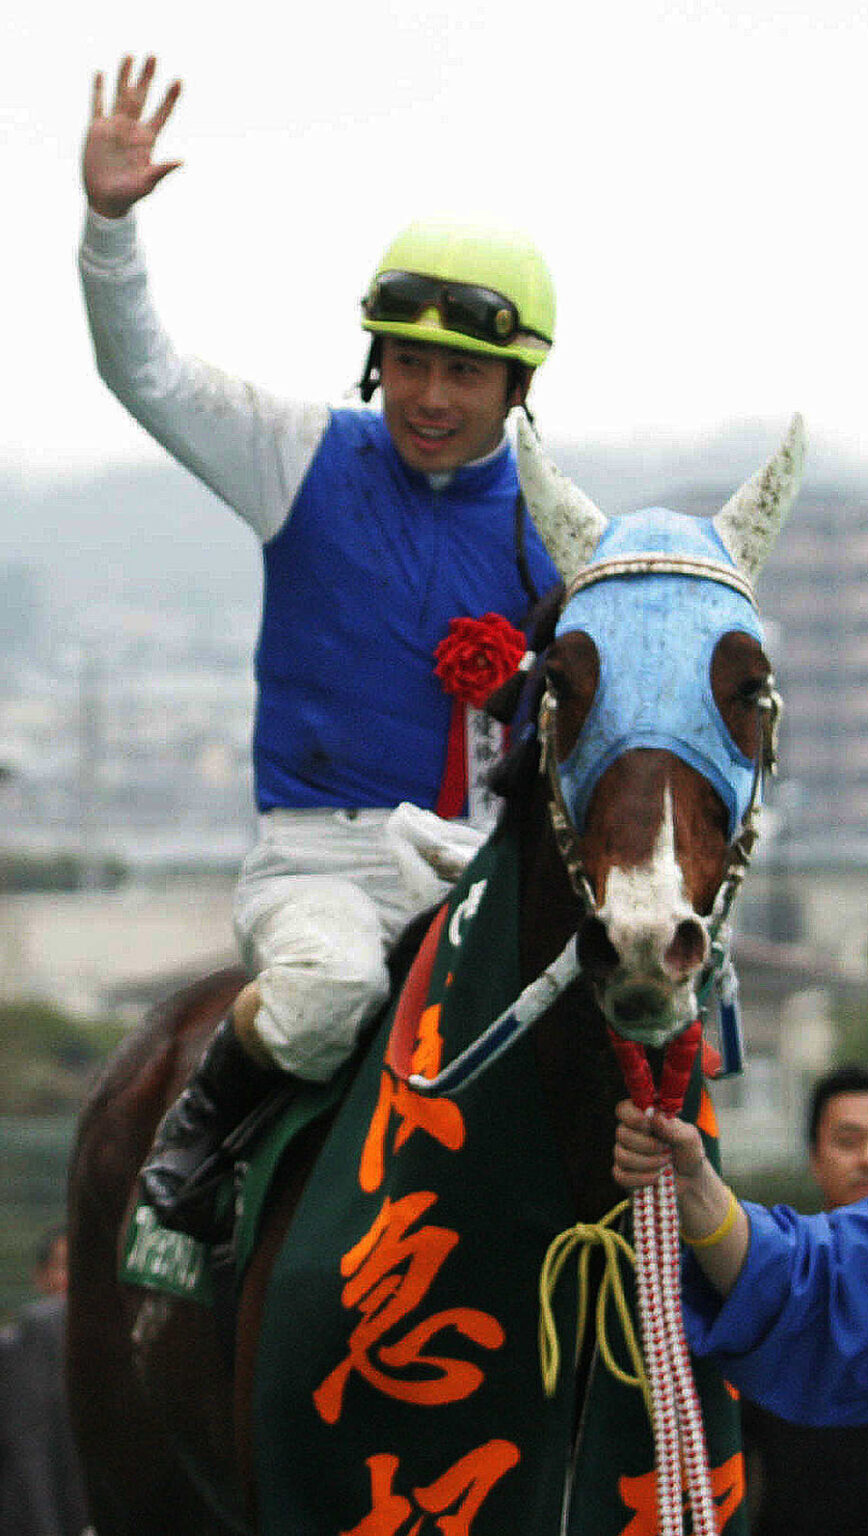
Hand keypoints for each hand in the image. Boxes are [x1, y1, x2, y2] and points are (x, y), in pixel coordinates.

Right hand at [83, 56, 182, 217]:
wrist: (104, 200)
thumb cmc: (128, 196)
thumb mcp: (146, 184)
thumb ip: (161, 171)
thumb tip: (181, 161)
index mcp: (146, 140)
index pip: (161, 114)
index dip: (170, 98)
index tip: (179, 81)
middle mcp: (131, 129)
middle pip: (141, 97)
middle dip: (147, 77)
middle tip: (153, 56)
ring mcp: (114, 127)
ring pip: (120, 95)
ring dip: (125, 76)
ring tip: (129, 55)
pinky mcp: (96, 130)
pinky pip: (98, 105)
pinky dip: (99, 90)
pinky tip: (101, 74)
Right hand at [612, 1099, 706, 1189]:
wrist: (690, 1181)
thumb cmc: (688, 1153)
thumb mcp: (689, 1138)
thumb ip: (673, 1128)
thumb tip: (655, 1117)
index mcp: (644, 1118)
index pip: (624, 1109)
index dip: (631, 1115)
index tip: (646, 1123)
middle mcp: (631, 1134)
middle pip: (621, 1133)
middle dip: (646, 1144)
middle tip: (666, 1149)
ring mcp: (625, 1154)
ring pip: (621, 1155)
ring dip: (646, 1162)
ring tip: (664, 1164)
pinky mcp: (624, 1175)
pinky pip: (621, 1176)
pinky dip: (641, 1178)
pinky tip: (656, 1178)